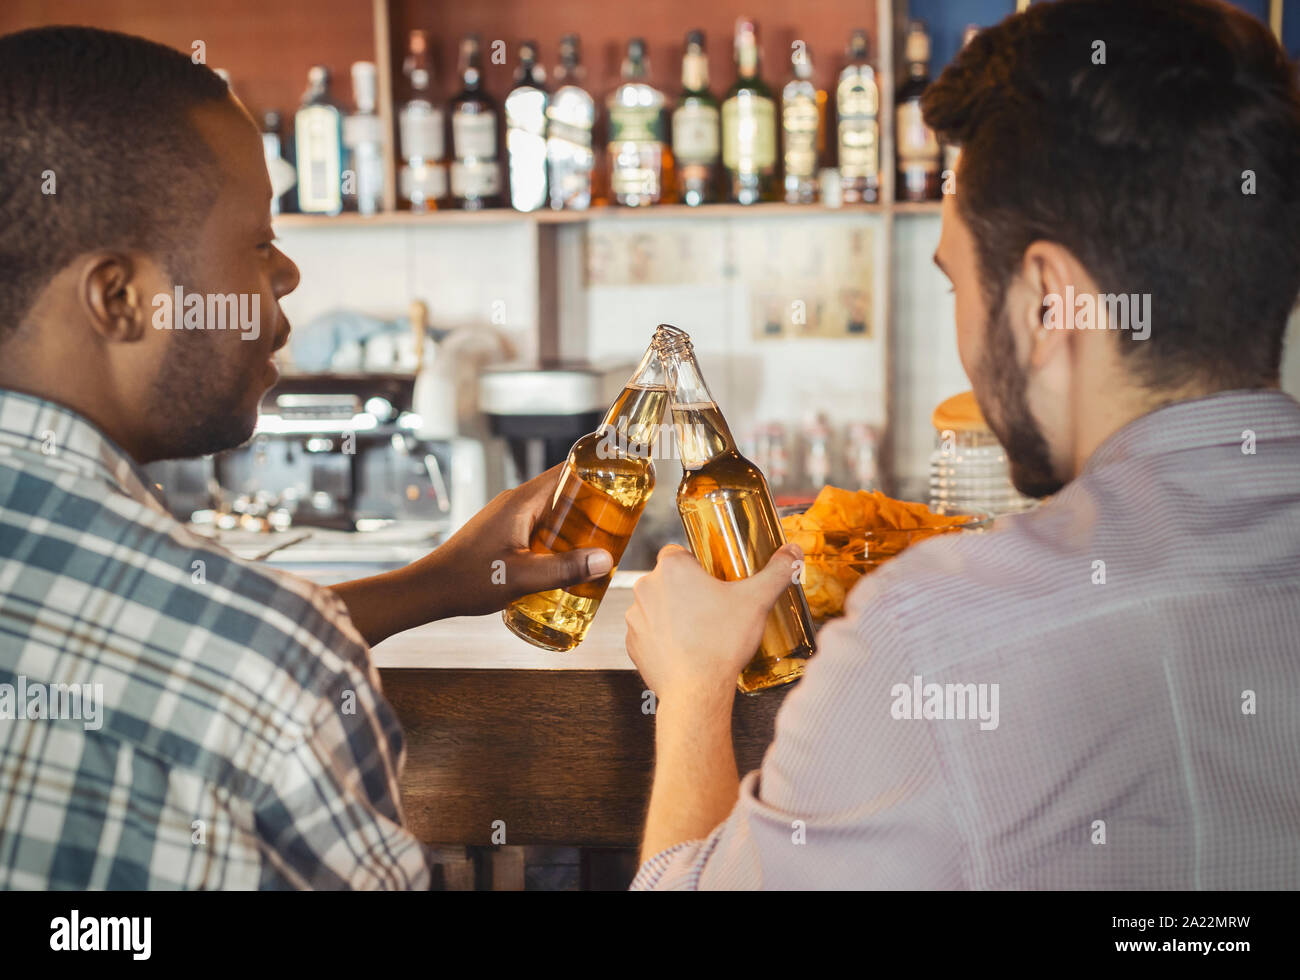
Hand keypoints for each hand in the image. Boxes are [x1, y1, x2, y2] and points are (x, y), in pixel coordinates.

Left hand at [423, 463, 613, 617]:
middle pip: (563, 493)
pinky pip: (539, 526)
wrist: (430, 590)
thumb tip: (605, 560)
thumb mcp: (523, 577)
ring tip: (600, 544)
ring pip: (551, 512)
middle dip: (592, 506)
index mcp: (521, 502)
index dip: (595, 474)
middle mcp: (515, 502)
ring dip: (575, 525)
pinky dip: (558, 537)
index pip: (565, 472)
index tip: (620, 484)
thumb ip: (564, 569)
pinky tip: (568, 560)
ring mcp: (507, 516)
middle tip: (619, 524)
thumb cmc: (469, 580)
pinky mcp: (502, 532)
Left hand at [625, 542, 803, 702]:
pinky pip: (649, 632)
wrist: (696, 691)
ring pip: (657, 606)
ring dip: (673, 613)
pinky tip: (685, 648)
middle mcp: (646, 587)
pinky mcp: (632, 643)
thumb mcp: (757, 601)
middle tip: (713, 608)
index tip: (712, 580)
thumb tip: (792, 553)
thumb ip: (777, 572)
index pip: (680, 552)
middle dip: (688, 590)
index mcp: (672, 568)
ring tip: (700, 631)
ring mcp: (635, 617)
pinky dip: (663, 638)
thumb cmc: (721, 644)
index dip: (697, 565)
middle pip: (669, 580)